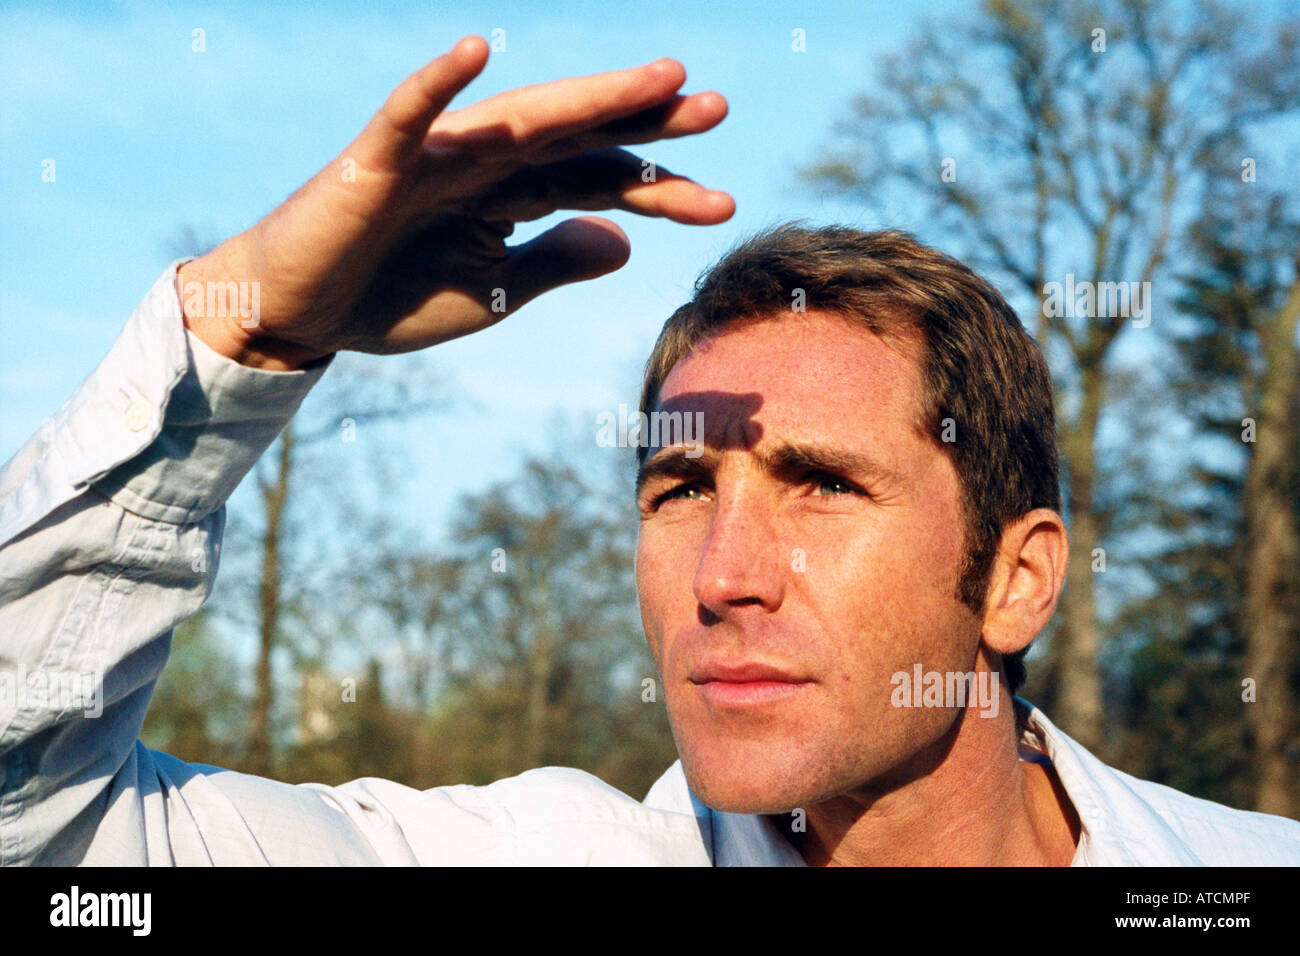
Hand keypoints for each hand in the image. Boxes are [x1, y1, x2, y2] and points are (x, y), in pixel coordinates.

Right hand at [177, 35, 733, 369]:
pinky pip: (406, 115)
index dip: (660, 190)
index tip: (725, 204)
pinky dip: (438, 86)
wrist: (301, 317)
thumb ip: (553, 264)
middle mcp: (485, 164)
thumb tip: (627, 246)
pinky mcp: (374, 162)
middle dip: (645, 124)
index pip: (599, 183)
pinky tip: (475, 52)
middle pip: (577, 138)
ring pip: (520, 119)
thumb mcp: (491, 294)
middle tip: (720, 108)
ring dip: (587, 96)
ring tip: (658, 79)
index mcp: (513, 197)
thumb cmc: (390, 298)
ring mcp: (434, 157)